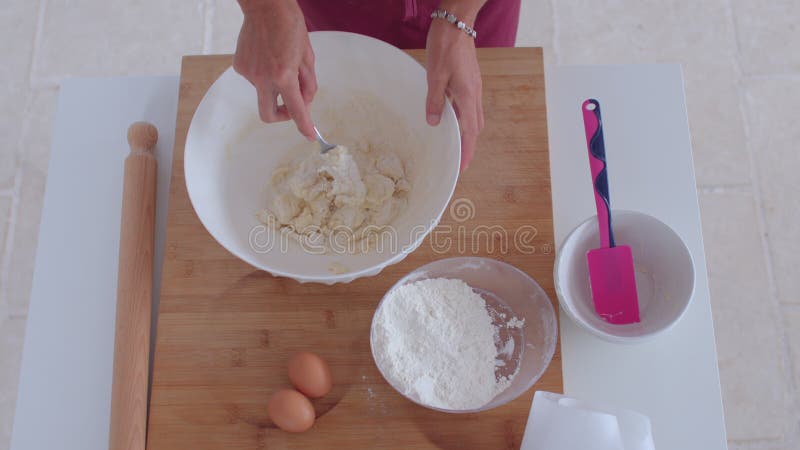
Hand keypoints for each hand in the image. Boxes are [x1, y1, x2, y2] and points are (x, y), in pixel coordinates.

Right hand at [234, 0, 316, 139]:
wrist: (265, 6)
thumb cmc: (290, 26)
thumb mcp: (307, 56)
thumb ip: (307, 83)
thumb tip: (305, 101)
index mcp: (284, 76)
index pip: (296, 109)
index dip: (304, 125)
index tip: (309, 135)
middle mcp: (263, 78)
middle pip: (268, 114)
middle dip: (281, 116)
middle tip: (292, 106)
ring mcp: (249, 73)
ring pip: (264, 92)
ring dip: (275, 85)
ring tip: (281, 60)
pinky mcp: (240, 66)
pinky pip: (255, 79)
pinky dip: (264, 74)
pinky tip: (268, 56)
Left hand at [425, 12, 484, 169]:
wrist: (456, 24)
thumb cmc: (445, 47)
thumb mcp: (434, 75)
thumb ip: (435, 100)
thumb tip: (434, 122)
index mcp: (468, 95)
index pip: (470, 130)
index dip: (468, 150)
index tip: (463, 166)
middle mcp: (475, 94)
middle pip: (475, 126)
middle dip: (469, 144)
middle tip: (459, 160)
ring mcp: (474, 87)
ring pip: (474, 116)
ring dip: (466, 131)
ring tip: (455, 143)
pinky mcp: (470, 81)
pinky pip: (469, 105)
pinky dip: (463, 117)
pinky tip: (451, 117)